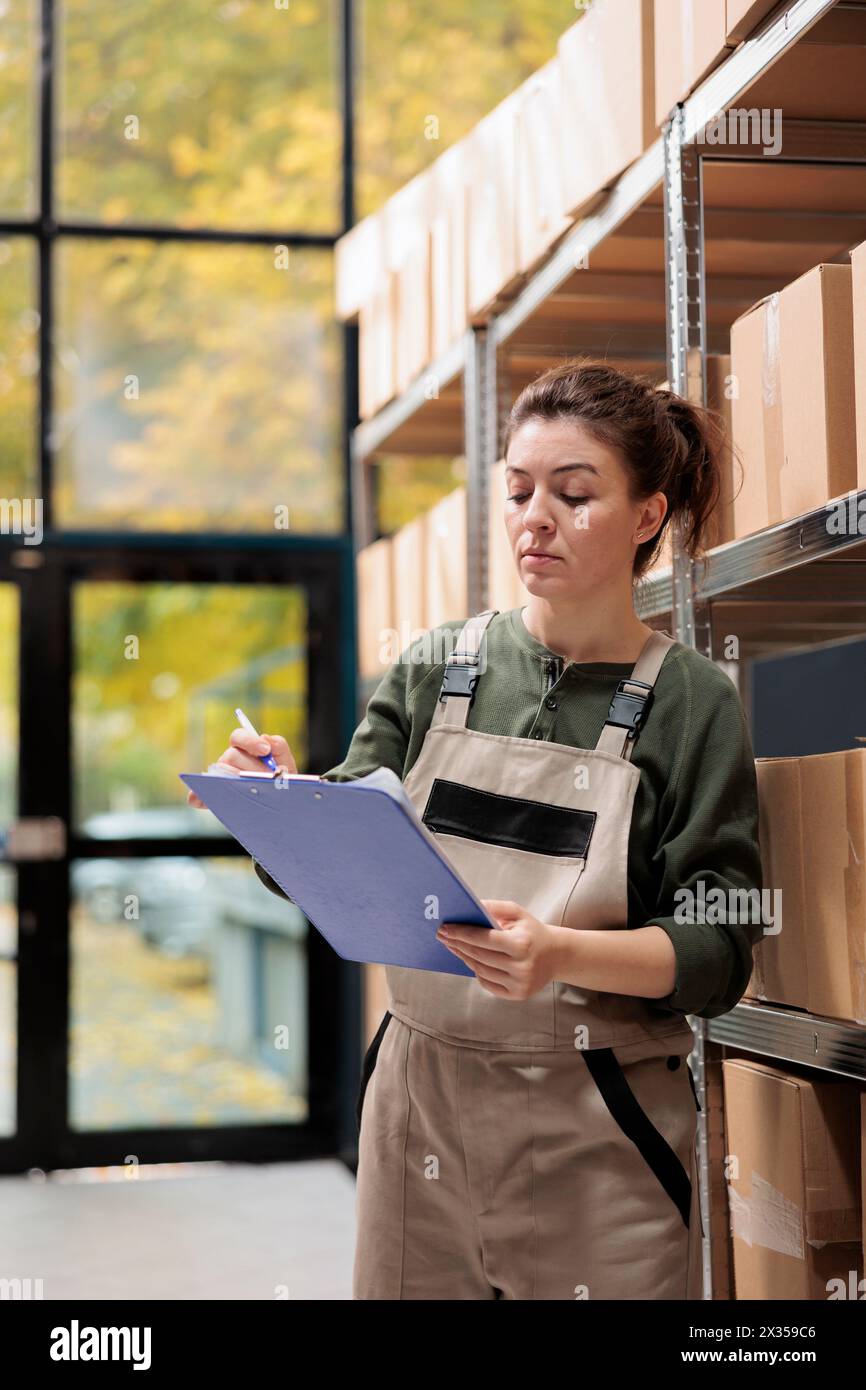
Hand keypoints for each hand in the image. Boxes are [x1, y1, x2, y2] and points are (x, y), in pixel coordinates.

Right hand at [186, 730, 296, 808]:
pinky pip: (199, 795)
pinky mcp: (214, 796)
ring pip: (220, 773)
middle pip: (231, 755)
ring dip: (233, 780)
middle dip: (251, 766)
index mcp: (245, 748)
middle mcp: (230, 760)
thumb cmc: (282, 782)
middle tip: (268, 777)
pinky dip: (197, 796)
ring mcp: (220, 778)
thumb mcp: (286, 763)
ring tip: (250, 790)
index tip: (265, 750)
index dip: (250, 741)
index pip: (239, 737)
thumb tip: (266, 738)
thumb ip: (280, 747)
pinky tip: (197, 800)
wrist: (283, 805)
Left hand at [435, 898, 560, 998]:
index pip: (484, 939)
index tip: (445, 928)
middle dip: (458, 944)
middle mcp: (521, 967)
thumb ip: (494, 907)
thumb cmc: (532, 931)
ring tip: (453, 946)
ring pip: (481, 970)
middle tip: (442, 935)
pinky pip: (487, 983)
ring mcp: (519, 984)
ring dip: (464, 957)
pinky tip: (470, 960)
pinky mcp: (517, 995)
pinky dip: (476, 971)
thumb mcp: (518, 913)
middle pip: (479, 956)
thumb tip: (469, 907)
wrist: (557, 956)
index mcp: (522, 944)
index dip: (462, 933)